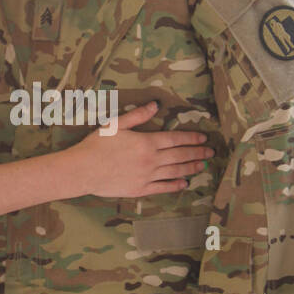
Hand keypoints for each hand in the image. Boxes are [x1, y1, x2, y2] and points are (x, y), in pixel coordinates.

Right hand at [78, 102, 210, 197]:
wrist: (83, 170)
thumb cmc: (97, 145)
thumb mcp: (116, 124)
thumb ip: (137, 115)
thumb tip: (155, 105)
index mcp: (146, 142)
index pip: (175, 139)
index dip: (191, 138)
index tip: (203, 138)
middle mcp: (151, 160)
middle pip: (179, 156)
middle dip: (197, 153)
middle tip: (210, 152)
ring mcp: (147, 176)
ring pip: (174, 171)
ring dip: (190, 168)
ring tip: (202, 166)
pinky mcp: (140, 189)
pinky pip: (162, 187)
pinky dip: (175, 185)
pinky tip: (184, 183)